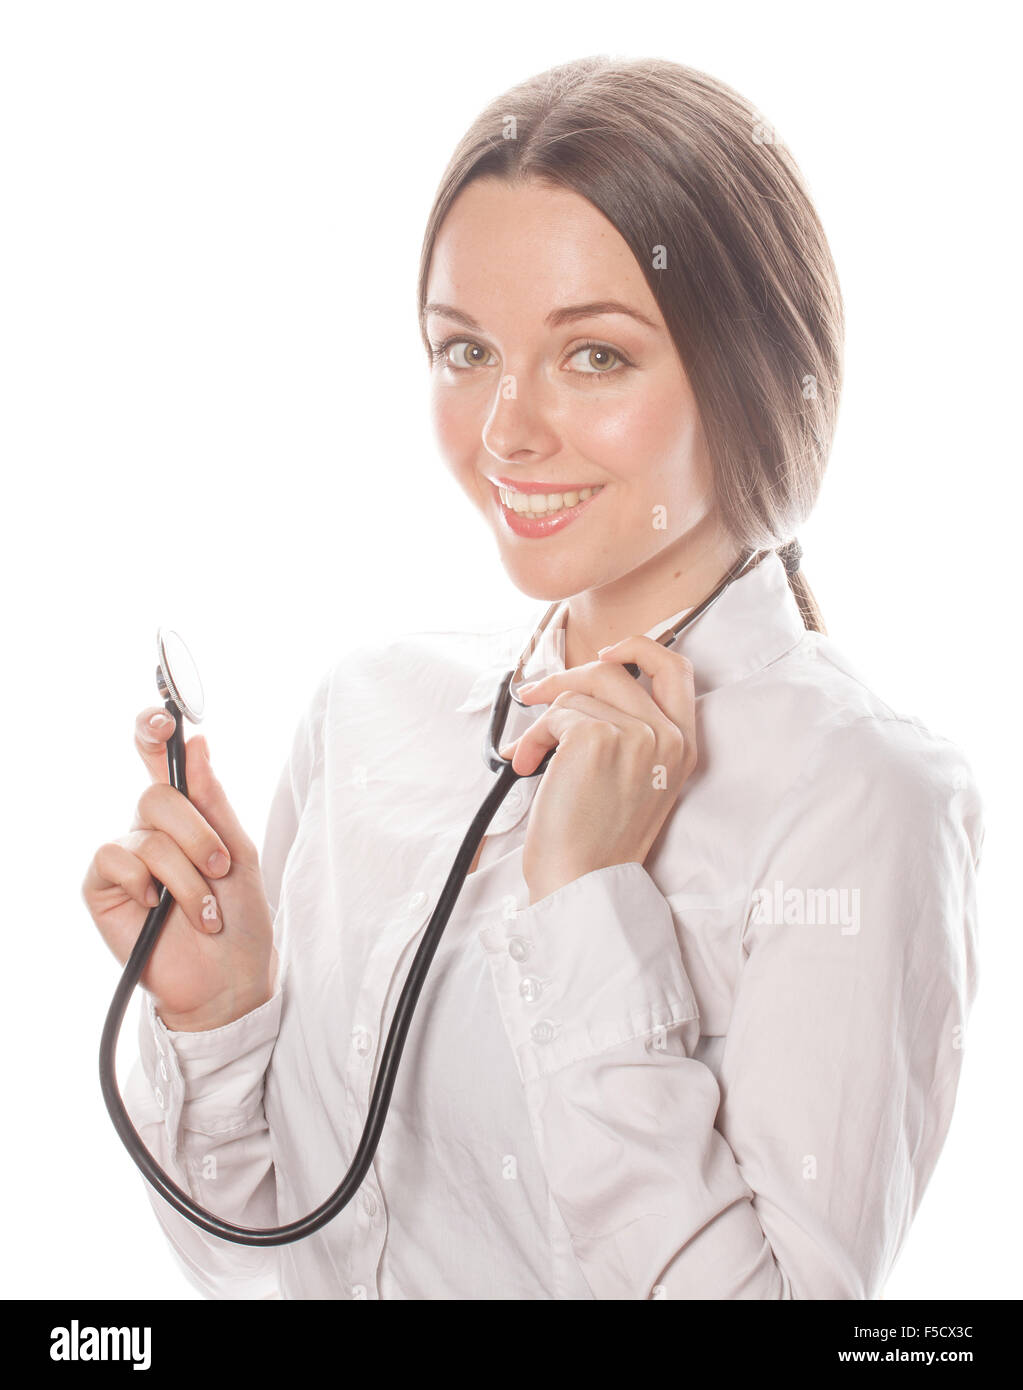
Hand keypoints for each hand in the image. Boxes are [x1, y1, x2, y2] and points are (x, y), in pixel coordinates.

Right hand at [82, 707, 275, 1030]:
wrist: (229, 979)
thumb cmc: (239, 918)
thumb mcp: (239, 852)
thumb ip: (214, 800)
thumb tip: (198, 743)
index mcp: (186, 813)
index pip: (160, 758)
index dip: (154, 731)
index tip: (163, 719)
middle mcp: (150, 829)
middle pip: (159, 794)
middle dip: (198, 834)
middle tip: (220, 869)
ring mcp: (124, 857)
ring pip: (147, 833)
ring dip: (187, 876)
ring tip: (204, 911)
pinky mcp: (102, 888)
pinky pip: (117, 859)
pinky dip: (149, 885)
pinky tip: (159, 911)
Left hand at [499, 636, 697, 903]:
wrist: (583, 883)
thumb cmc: (596, 841)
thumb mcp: (634, 781)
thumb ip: (630, 734)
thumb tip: (582, 687)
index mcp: (683, 747)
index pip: (676, 669)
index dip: (639, 648)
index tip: (606, 653)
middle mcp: (667, 738)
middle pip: (613, 671)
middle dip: (565, 679)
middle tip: (535, 696)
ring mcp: (636, 735)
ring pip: (576, 695)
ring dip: (541, 723)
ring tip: (529, 755)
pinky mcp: (597, 738)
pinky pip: (554, 715)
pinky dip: (532, 739)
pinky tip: (527, 766)